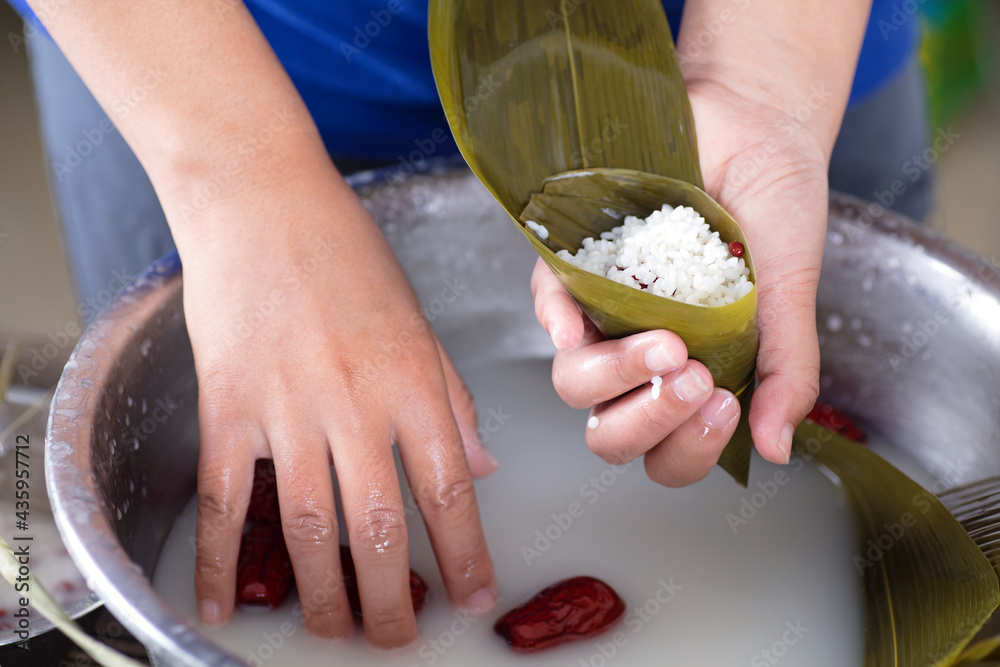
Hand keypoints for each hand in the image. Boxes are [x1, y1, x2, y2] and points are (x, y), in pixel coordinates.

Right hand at [181, 173, 497, 647]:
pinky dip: (221, 560)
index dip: (465, 554)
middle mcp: (355, 406)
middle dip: (391, 601)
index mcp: (413, 383)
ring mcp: (286, 410)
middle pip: (378, 529)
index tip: (474, 597)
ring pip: (307, 530)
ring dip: (323, 595)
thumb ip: (450, 400)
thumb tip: (481, 466)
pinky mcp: (227, 407)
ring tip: (336, 632)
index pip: (450, 490)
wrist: (263, 203)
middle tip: (398, 639)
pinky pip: (222, 501)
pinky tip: (225, 604)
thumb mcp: (420, 321)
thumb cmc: (348, 254)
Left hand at [532, 78, 824, 484]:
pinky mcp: (575, 265)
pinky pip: (549, 306)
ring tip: (665, 341)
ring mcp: (605, 314)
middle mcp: (643, 355)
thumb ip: (785, 368)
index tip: (723, 403)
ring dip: (614, 376)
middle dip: (648, 420)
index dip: (689, 449)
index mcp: (696, 374)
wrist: (753, 123)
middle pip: (613, 431)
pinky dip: (559, 321)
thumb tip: (778, 448)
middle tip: (692, 375)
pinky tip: (578, 329)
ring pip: (574, 382)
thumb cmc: (776, 206)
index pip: (673, 450)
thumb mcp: (790, 290)